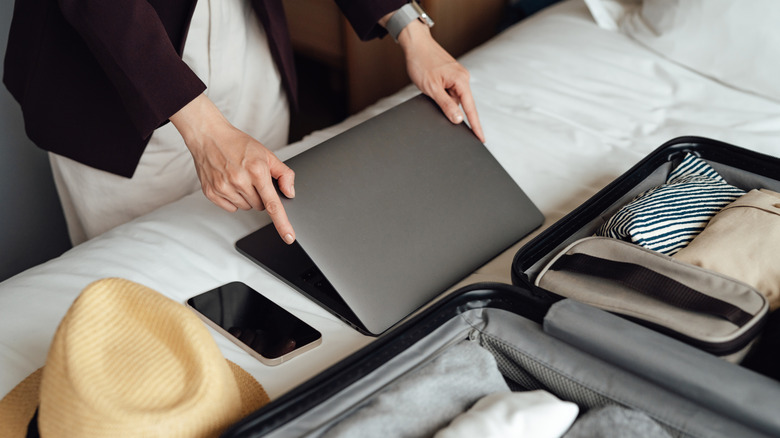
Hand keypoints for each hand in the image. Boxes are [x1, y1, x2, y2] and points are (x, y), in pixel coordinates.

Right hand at [170, 94, 295, 243]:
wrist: (209, 136)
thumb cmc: (238, 144)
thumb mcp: (267, 154)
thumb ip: (283, 173)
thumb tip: (290, 193)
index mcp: (257, 171)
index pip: (273, 203)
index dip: (282, 222)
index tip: (289, 237)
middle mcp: (239, 180)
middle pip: (260, 207)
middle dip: (261, 196)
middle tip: (253, 179)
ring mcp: (224, 187)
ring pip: (246, 208)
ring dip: (247, 198)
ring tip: (240, 178)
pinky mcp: (211, 192)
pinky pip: (231, 208)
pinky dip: (233, 200)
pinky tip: (229, 183)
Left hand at [394, 20, 484, 142]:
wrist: (416, 44)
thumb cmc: (422, 63)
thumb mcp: (432, 88)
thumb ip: (446, 105)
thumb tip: (458, 119)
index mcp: (461, 81)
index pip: (471, 108)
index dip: (475, 125)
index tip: (481, 139)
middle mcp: (462, 78)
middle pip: (461, 104)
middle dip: (450, 109)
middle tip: (436, 99)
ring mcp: (457, 76)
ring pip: (453, 98)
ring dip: (442, 100)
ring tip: (428, 86)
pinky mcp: (450, 76)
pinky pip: (450, 92)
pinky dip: (441, 95)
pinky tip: (431, 87)